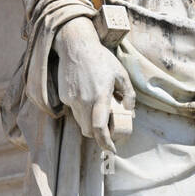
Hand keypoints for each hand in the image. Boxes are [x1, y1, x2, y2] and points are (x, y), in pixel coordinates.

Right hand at [54, 17, 134, 153]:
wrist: (76, 46)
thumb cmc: (101, 59)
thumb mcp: (121, 74)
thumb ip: (129, 94)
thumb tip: (130, 111)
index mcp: (99, 96)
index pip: (99, 128)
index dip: (105, 142)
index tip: (111, 149)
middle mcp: (83, 101)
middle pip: (88, 130)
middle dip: (98, 134)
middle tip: (108, 128)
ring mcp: (71, 99)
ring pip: (80, 122)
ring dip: (90, 122)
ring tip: (99, 107)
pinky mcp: (64, 97)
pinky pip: (74, 111)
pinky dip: (83, 110)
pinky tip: (88, 95)